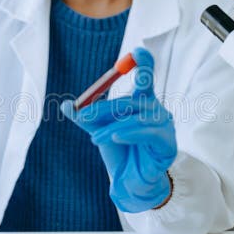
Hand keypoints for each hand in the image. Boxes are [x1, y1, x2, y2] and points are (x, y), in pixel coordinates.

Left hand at [61, 47, 176, 212]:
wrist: (130, 182)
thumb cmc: (119, 153)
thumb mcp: (100, 130)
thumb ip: (86, 117)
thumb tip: (65, 104)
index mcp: (142, 103)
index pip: (146, 78)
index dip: (143, 63)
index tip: (136, 51)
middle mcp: (156, 111)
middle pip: (132, 100)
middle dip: (105, 107)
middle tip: (84, 115)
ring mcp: (164, 126)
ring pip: (136, 117)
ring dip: (111, 126)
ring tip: (94, 139)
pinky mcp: (167, 143)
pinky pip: (147, 133)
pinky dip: (128, 133)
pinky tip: (114, 137)